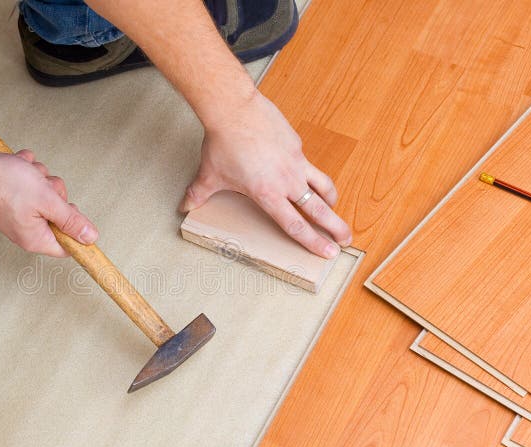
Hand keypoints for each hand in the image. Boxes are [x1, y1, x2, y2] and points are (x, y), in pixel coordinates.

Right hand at [0, 148, 97, 256]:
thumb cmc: (4, 183)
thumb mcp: (48, 201)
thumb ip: (71, 220)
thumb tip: (90, 238)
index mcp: (35, 238)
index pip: (66, 246)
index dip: (75, 230)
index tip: (74, 212)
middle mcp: (26, 229)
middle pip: (59, 216)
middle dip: (56, 195)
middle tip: (45, 187)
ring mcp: (19, 213)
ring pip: (47, 195)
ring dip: (42, 179)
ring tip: (27, 174)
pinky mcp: (13, 198)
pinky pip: (33, 184)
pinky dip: (28, 173)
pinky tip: (19, 168)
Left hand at [180, 91, 351, 258]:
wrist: (234, 109)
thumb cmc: (222, 144)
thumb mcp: (209, 175)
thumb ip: (198, 194)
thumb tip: (184, 205)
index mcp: (268, 195)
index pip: (295, 225)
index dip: (313, 241)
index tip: (328, 252)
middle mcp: (287, 181)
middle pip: (319, 210)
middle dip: (335, 227)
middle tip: (346, 239)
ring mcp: (295, 161)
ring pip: (322, 185)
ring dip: (331, 200)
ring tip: (334, 207)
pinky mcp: (296, 144)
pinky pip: (308, 163)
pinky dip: (309, 173)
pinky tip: (302, 172)